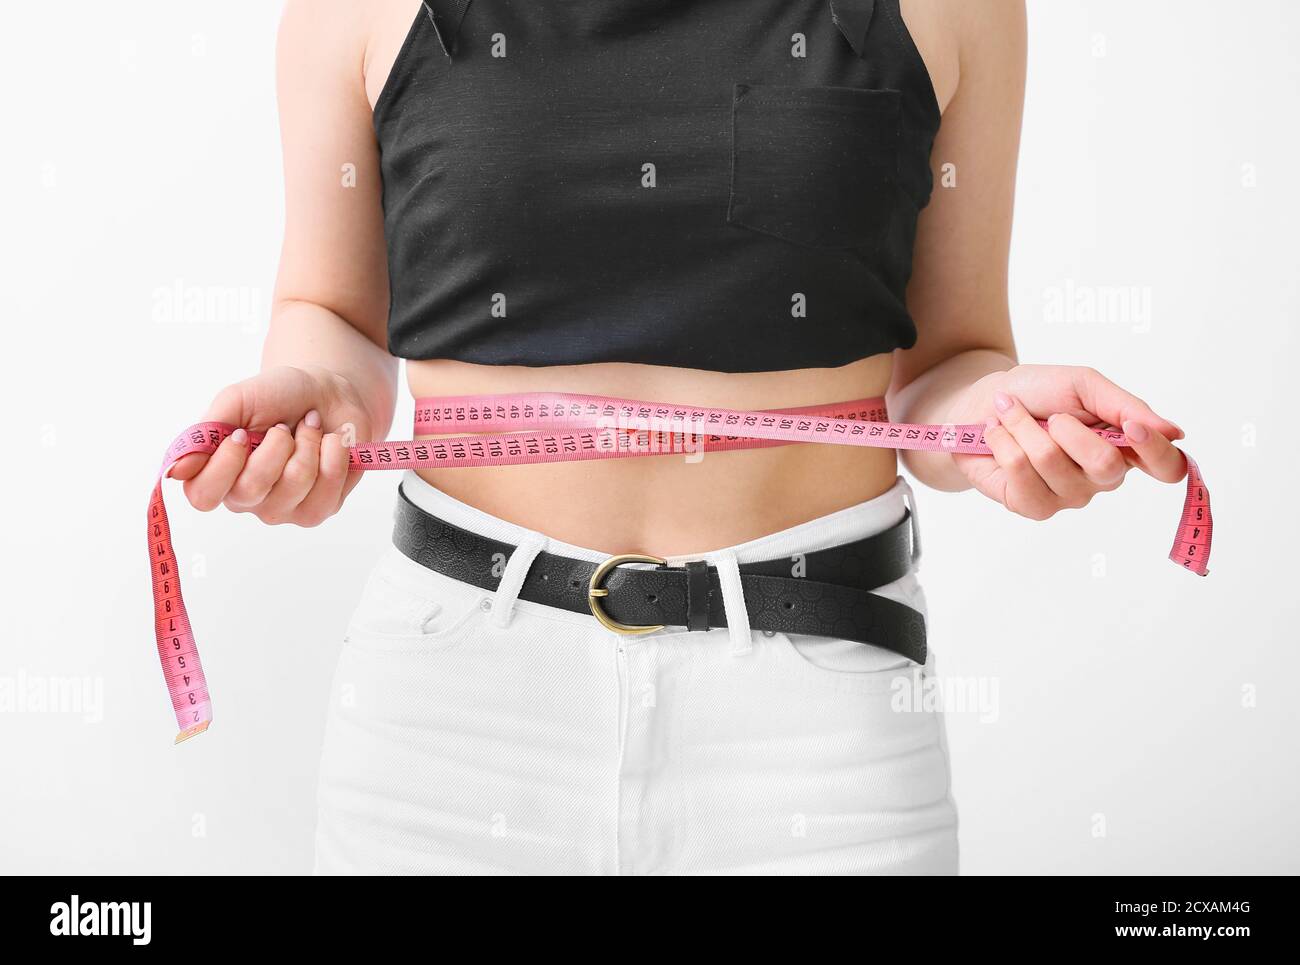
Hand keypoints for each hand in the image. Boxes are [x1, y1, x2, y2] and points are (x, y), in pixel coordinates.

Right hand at [167, 365, 371, 525]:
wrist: (327, 392)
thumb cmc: (278, 396)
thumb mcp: (237, 400)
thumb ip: (207, 432)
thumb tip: (175, 471)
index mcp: (218, 473)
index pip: (202, 495)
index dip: (223, 466)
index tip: (242, 435)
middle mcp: (247, 498)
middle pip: (251, 489)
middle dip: (275, 446)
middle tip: (282, 427)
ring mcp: (284, 508)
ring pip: (294, 485)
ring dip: (308, 444)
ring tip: (309, 429)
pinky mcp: (320, 508)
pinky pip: (327, 491)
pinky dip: (333, 454)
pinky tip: (329, 442)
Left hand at [946, 364, 1186, 520]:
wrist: (983, 402)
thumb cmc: (1037, 393)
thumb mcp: (1084, 385)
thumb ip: (1126, 406)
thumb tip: (1175, 433)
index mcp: (1126, 447)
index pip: (1167, 467)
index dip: (1156, 452)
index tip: (1132, 428)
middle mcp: (1103, 477)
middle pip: (1106, 466)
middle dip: (1067, 429)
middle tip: (1051, 416)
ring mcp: (1069, 495)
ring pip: (1052, 462)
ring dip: (1024, 427)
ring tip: (1014, 417)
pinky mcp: (1032, 505)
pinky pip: (1020, 472)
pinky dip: (1003, 442)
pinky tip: (999, 437)